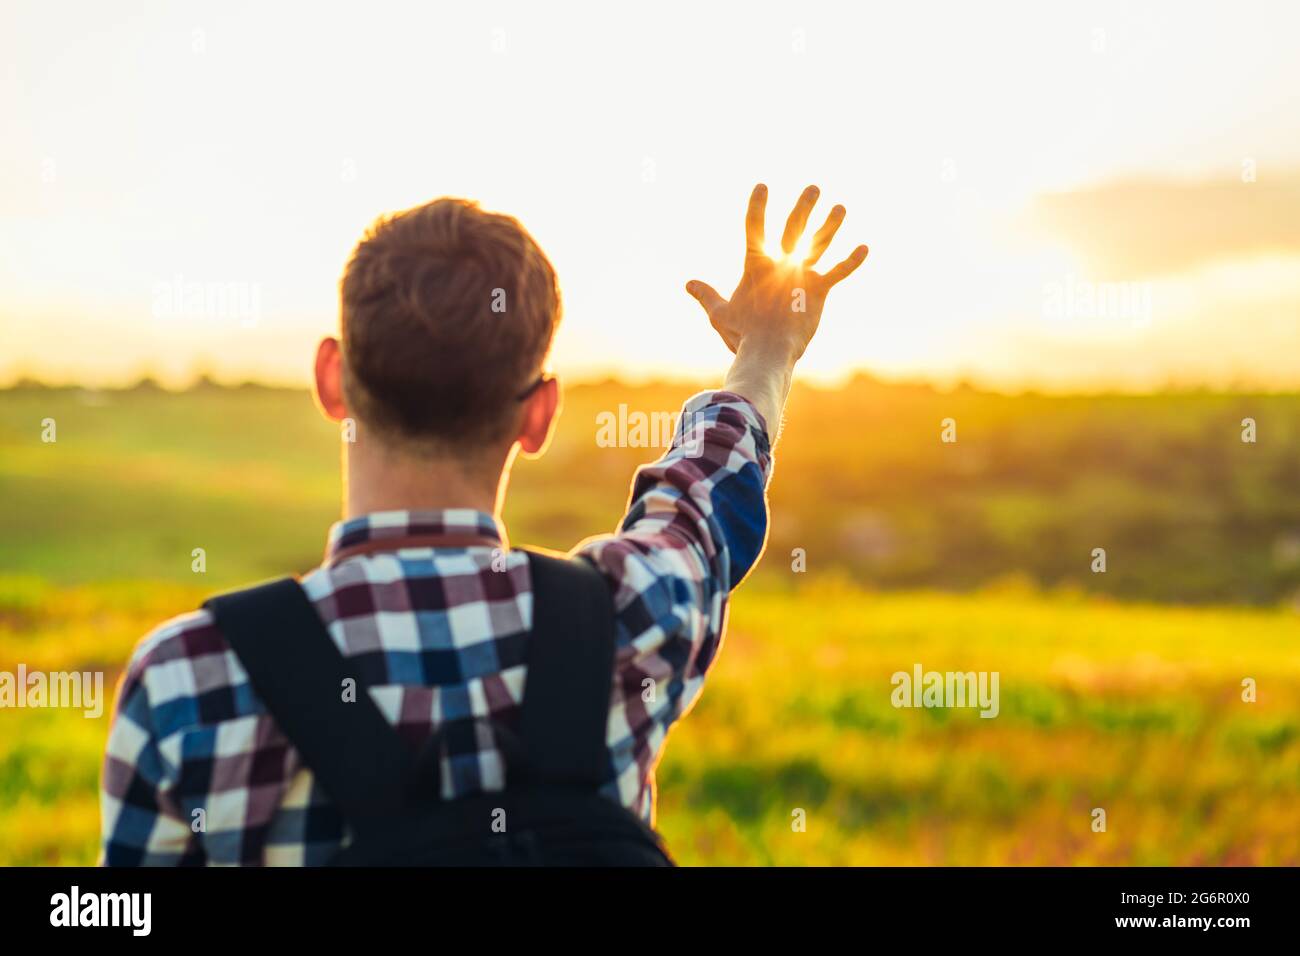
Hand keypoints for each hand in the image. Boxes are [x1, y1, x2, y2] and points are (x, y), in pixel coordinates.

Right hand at [686, 183, 868, 361]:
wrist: (768, 350)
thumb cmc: (742, 334)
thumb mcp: (719, 314)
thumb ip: (706, 295)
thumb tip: (688, 284)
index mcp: (756, 266)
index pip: (754, 228)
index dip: (757, 206)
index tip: (762, 185)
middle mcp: (781, 264)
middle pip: (794, 228)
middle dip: (804, 206)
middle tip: (814, 188)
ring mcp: (801, 275)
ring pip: (819, 244)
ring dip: (831, 225)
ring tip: (841, 207)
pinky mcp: (817, 291)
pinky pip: (838, 273)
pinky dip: (852, 261)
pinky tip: (865, 247)